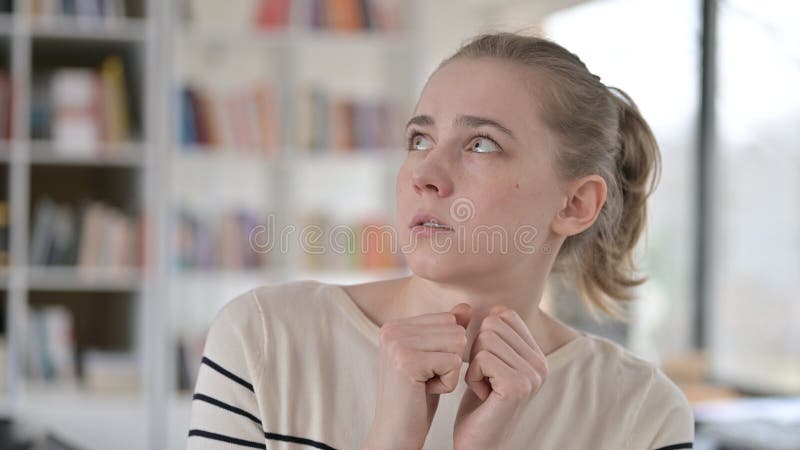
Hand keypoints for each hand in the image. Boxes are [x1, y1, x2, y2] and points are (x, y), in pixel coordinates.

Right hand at [363, 303, 471, 449]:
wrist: (395, 435)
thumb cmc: (416, 399)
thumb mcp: (434, 359)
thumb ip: (447, 331)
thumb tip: (467, 307)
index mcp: (395, 325)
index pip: (448, 320)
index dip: (448, 349)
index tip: (426, 370)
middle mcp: (392, 329)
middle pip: (455, 330)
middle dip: (451, 360)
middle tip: (426, 380)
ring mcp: (397, 344)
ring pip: (457, 344)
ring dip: (450, 372)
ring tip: (426, 385)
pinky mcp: (407, 362)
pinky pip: (453, 363)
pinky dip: (448, 384)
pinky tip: (426, 392)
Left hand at [453, 305, 547, 449]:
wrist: (479, 444)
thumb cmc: (479, 405)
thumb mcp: (489, 363)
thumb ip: (495, 335)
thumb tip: (496, 307)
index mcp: (537, 355)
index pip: (504, 315)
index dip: (484, 337)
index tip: (486, 365)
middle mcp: (541, 363)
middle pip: (492, 324)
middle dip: (477, 350)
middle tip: (485, 379)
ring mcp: (532, 375)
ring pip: (485, 340)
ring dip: (474, 366)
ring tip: (484, 388)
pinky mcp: (517, 386)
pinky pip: (481, 359)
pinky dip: (472, 377)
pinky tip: (483, 396)